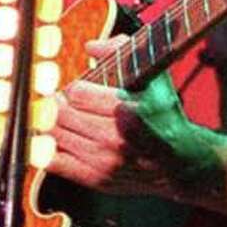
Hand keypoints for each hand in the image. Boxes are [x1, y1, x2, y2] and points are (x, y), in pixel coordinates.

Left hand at [48, 58, 224, 200]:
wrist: (180, 164)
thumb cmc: (165, 118)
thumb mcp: (154, 79)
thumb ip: (123, 53)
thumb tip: (91, 47)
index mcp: (129, 112)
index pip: (76, 93)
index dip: (73, 88)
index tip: (76, 90)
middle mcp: (114, 139)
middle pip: (60, 113)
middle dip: (56, 103)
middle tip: (60, 100)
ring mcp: (103, 162)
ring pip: (54, 135)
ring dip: (51, 123)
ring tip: (61, 117)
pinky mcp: (94, 179)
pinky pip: (54, 160)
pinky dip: (47, 146)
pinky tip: (55, 138)